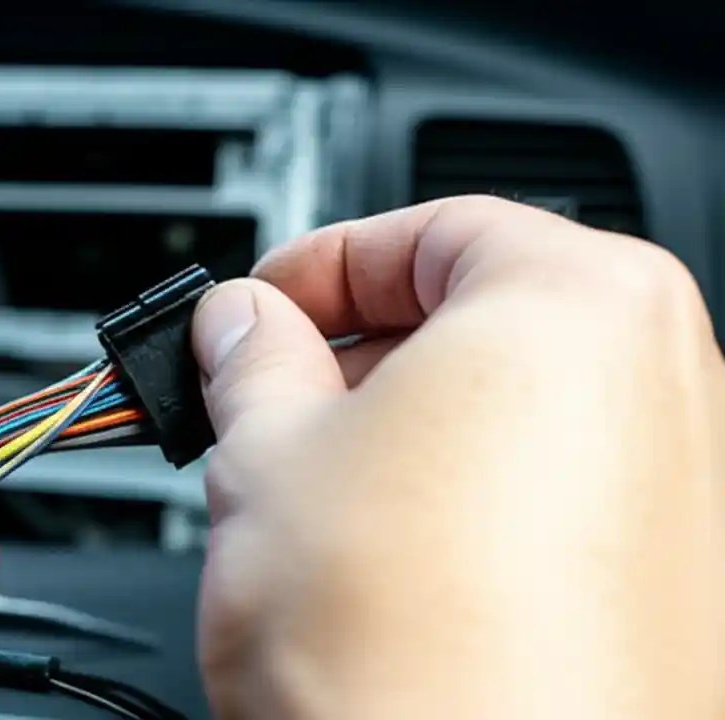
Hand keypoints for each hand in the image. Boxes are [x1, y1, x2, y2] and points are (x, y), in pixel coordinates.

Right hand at [192, 196, 724, 718]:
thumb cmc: (405, 645)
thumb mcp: (266, 453)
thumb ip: (246, 356)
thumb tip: (235, 326)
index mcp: (576, 302)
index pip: (423, 229)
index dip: (312, 267)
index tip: (249, 313)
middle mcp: (666, 379)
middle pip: (476, 316)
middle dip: (350, 356)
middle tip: (262, 402)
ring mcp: (688, 486)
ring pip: (510, 409)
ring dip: (398, 431)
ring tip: (314, 495)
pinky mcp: (678, 581)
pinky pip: (554, 491)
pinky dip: (464, 497)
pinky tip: (387, 560)